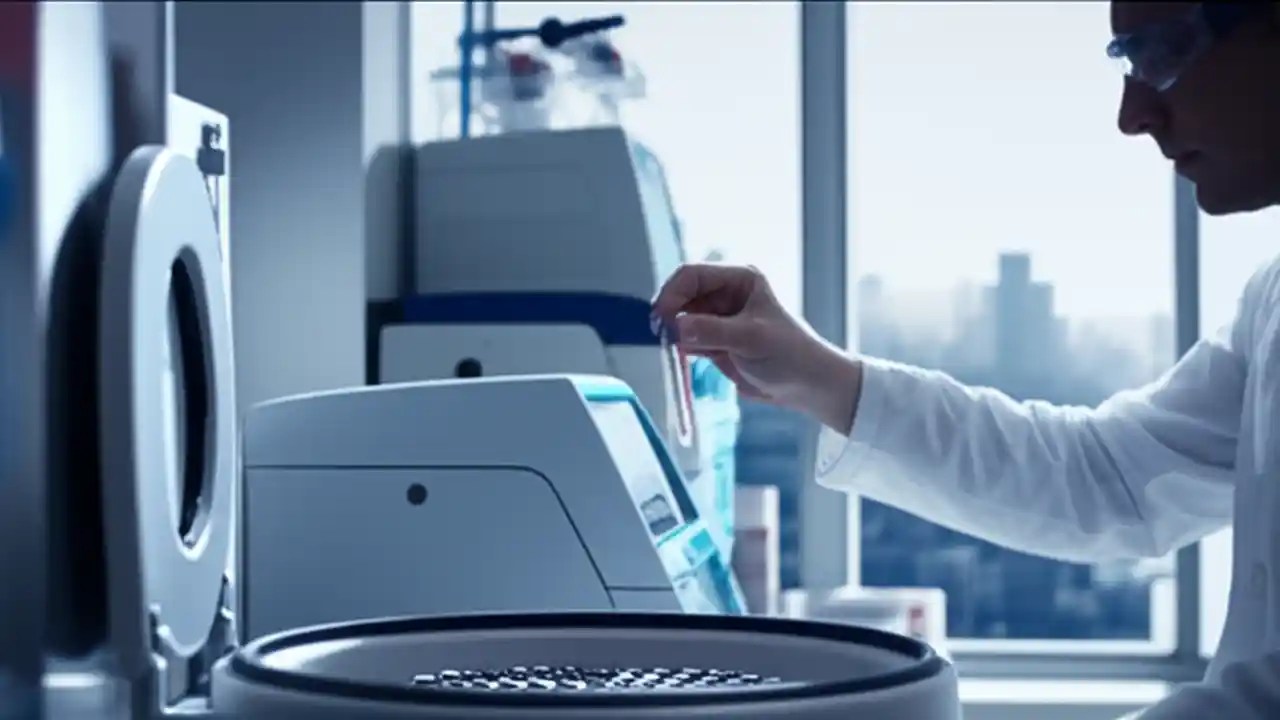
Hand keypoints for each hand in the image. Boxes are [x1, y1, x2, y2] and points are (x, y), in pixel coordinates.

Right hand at [651, 263, 861, 433]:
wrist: (806, 386)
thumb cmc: (790, 354)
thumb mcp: (752, 338)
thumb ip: (713, 331)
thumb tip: (677, 327)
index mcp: (739, 279)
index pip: (693, 275)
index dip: (673, 292)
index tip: (662, 317)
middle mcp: (726, 294)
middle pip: (683, 295)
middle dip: (670, 312)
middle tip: (661, 334)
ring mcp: (718, 319)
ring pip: (681, 317)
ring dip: (673, 331)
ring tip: (671, 347)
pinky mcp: (714, 341)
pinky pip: (687, 338)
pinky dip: (680, 346)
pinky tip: (682, 356)